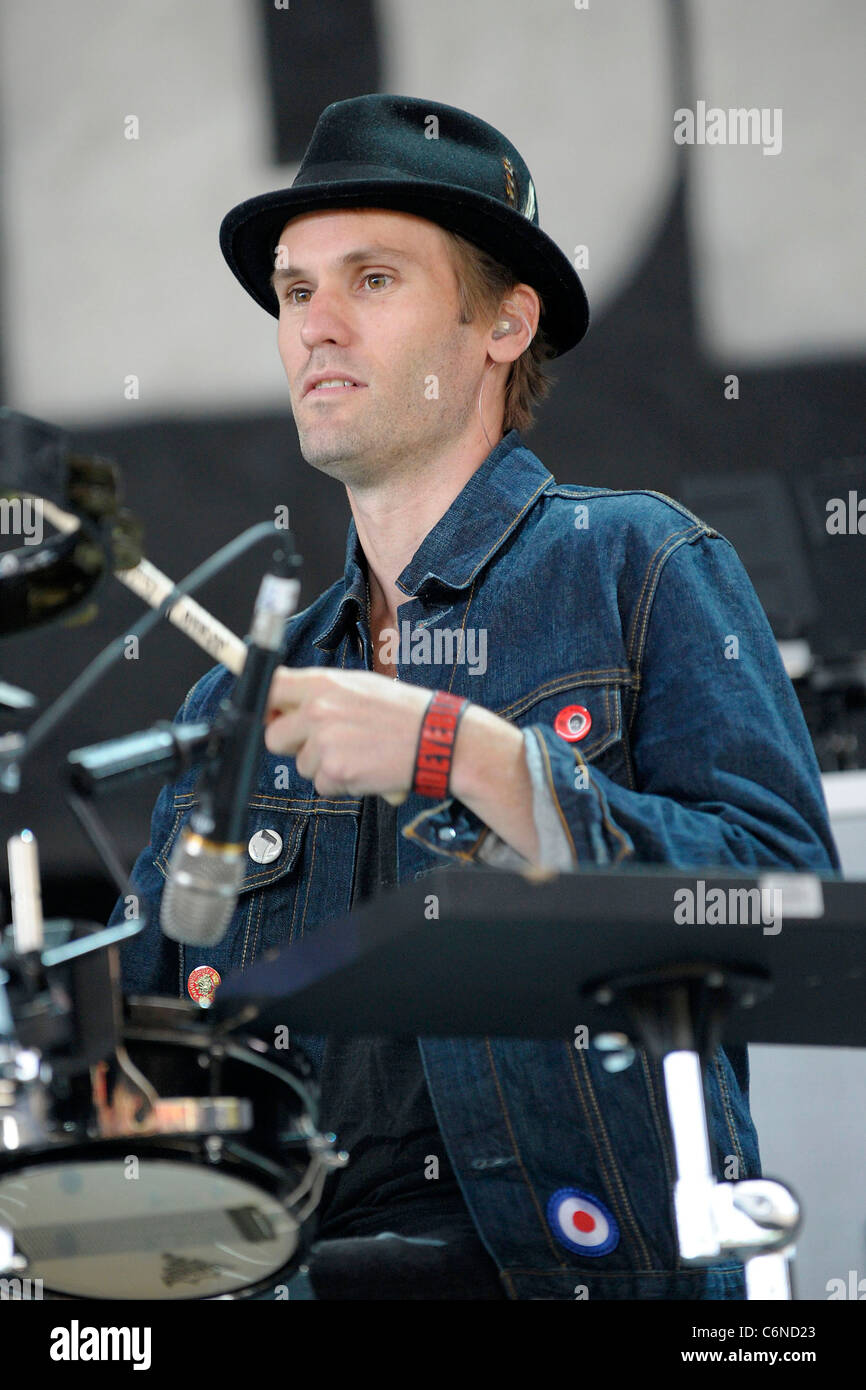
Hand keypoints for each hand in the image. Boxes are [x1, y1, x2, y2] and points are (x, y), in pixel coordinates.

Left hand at [264, 666, 433, 803]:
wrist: (437, 739)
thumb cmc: (405, 713)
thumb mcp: (361, 686)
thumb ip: (323, 693)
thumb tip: (290, 703)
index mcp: (323, 684)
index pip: (269, 687)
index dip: (266, 706)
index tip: (273, 716)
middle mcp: (317, 710)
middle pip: (273, 736)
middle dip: (293, 746)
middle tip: (322, 745)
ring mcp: (324, 742)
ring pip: (302, 765)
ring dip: (324, 767)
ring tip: (359, 754)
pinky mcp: (334, 771)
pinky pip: (322, 785)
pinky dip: (341, 784)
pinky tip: (365, 770)